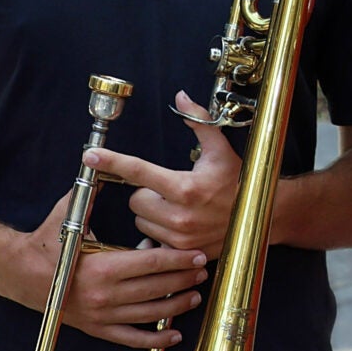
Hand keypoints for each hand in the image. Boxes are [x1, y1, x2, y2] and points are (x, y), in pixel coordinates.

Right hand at [1, 191, 209, 350]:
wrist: (19, 274)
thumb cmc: (45, 241)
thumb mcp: (68, 215)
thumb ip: (91, 193)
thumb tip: (106, 165)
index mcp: (102, 267)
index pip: (152, 263)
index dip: (178, 259)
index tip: (196, 255)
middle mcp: (105, 295)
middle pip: (157, 289)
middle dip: (184, 280)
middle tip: (203, 271)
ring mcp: (102, 316)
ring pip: (150, 314)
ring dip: (176, 307)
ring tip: (195, 296)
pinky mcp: (97, 328)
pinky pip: (132, 339)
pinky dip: (155, 340)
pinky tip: (174, 335)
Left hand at [86, 92, 242, 254]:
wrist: (260, 217)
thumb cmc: (238, 182)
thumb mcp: (220, 149)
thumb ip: (199, 121)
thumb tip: (181, 97)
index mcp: (185, 187)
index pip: (138, 171)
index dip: (112, 161)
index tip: (90, 156)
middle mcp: (180, 215)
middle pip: (136, 200)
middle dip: (146, 194)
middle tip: (169, 190)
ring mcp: (180, 237)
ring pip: (142, 221)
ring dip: (152, 214)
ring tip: (179, 208)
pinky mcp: (182, 253)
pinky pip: (153, 239)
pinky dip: (161, 231)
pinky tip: (181, 226)